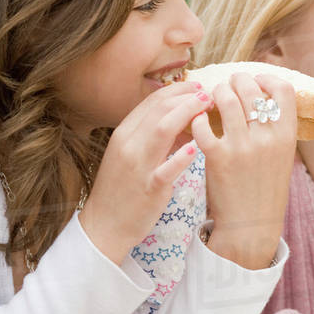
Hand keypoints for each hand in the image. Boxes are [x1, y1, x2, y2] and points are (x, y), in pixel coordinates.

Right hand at [80, 83, 210, 264]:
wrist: (104, 225)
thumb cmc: (122, 189)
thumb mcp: (132, 156)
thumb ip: (154, 137)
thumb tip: (183, 122)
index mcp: (124, 134)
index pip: (151, 101)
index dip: (178, 90)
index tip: (198, 88)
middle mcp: (128, 144)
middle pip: (159, 109)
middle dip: (187, 97)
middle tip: (209, 94)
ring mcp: (137, 165)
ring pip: (161, 129)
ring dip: (187, 113)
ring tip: (207, 108)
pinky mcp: (149, 188)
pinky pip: (166, 168)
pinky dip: (182, 156)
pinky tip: (197, 147)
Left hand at [192, 72, 296, 269]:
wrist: (251, 224)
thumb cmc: (264, 189)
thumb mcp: (281, 157)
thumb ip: (274, 129)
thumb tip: (262, 97)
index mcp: (286, 135)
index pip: (283, 90)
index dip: (268, 79)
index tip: (257, 81)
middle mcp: (267, 137)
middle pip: (250, 88)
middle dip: (235, 81)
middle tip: (228, 86)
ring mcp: (242, 146)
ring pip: (226, 99)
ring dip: (216, 94)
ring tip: (212, 99)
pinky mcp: (218, 157)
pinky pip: (203, 124)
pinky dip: (198, 119)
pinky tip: (199, 122)